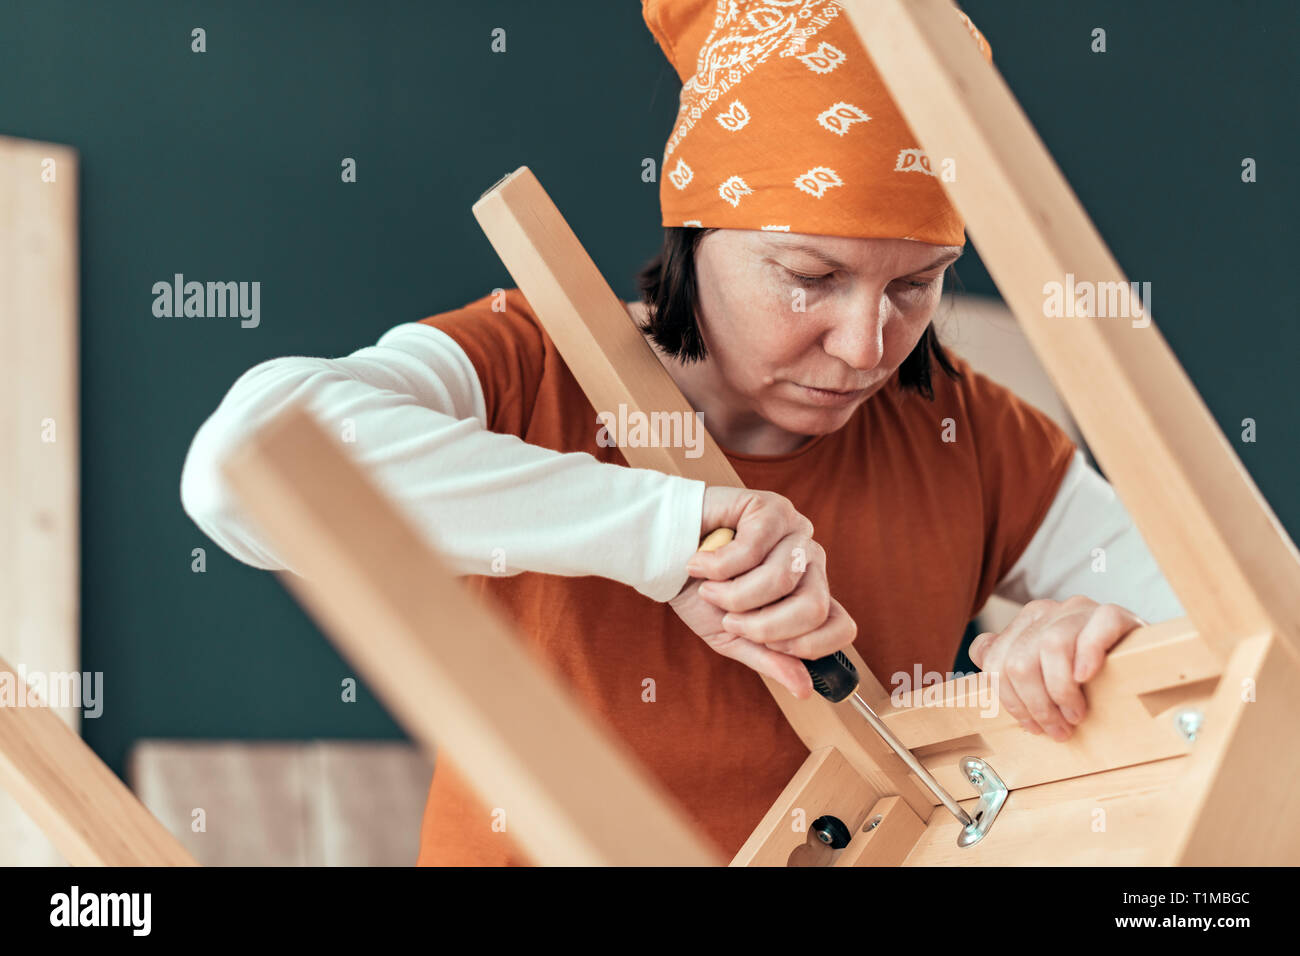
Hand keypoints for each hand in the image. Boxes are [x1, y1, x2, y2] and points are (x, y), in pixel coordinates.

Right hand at [669, 485, 856, 699]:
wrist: (661, 555)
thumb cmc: (698, 594)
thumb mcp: (732, 637)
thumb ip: (769, 659)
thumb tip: (805, 689)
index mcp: (806, 595)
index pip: (841, 627)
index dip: (806, 645)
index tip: (764, 643)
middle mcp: (809, 563)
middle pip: (814, 607)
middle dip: (762, 624)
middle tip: (729, 617)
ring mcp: (794, 532)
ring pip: (782, 578)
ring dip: (733, 593)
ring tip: (708, 587)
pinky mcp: (770, 508)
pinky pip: (753, 549)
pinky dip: (716, 565)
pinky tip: (698, 562)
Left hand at [968, 596, 1144, 740]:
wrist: (1143, 659)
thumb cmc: (1088, 671)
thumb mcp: (1044, 669)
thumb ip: (1009, 660)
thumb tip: (979, 654)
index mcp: (1025, 624)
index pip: (994, 662)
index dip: (1011, 701)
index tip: (1032, 726)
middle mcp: (1048, 612)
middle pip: (1020, 661)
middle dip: (1037, 705)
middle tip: (1058, 728)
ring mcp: (1079, 611)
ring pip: (1051, 646)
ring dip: (1062, 691)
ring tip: (1077, 714)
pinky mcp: (1113, 614)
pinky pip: (1095, 629)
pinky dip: (1088, 655)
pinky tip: (1087, 677)